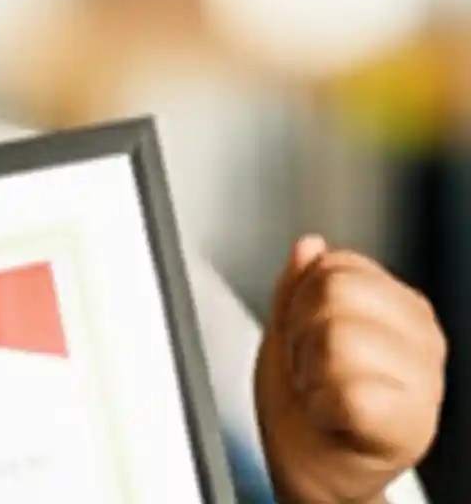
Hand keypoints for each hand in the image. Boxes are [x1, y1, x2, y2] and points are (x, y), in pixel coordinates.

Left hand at [255, 235, 445, 502]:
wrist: (312, 471)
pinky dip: (322, 405)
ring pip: (338, 336)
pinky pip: (348, 388)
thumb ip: (297, 285)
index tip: (305, 339)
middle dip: (302, 333)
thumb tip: (310, 244)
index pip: (336, 264)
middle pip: (335, 291)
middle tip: (312, 370)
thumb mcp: (290, 332)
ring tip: (321, 392)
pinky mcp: (411, 424)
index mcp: (399, 307)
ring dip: (309, 370)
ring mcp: (425, 381)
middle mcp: (422, 338)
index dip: (301, 301)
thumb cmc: (304, 406)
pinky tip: (332, 417)